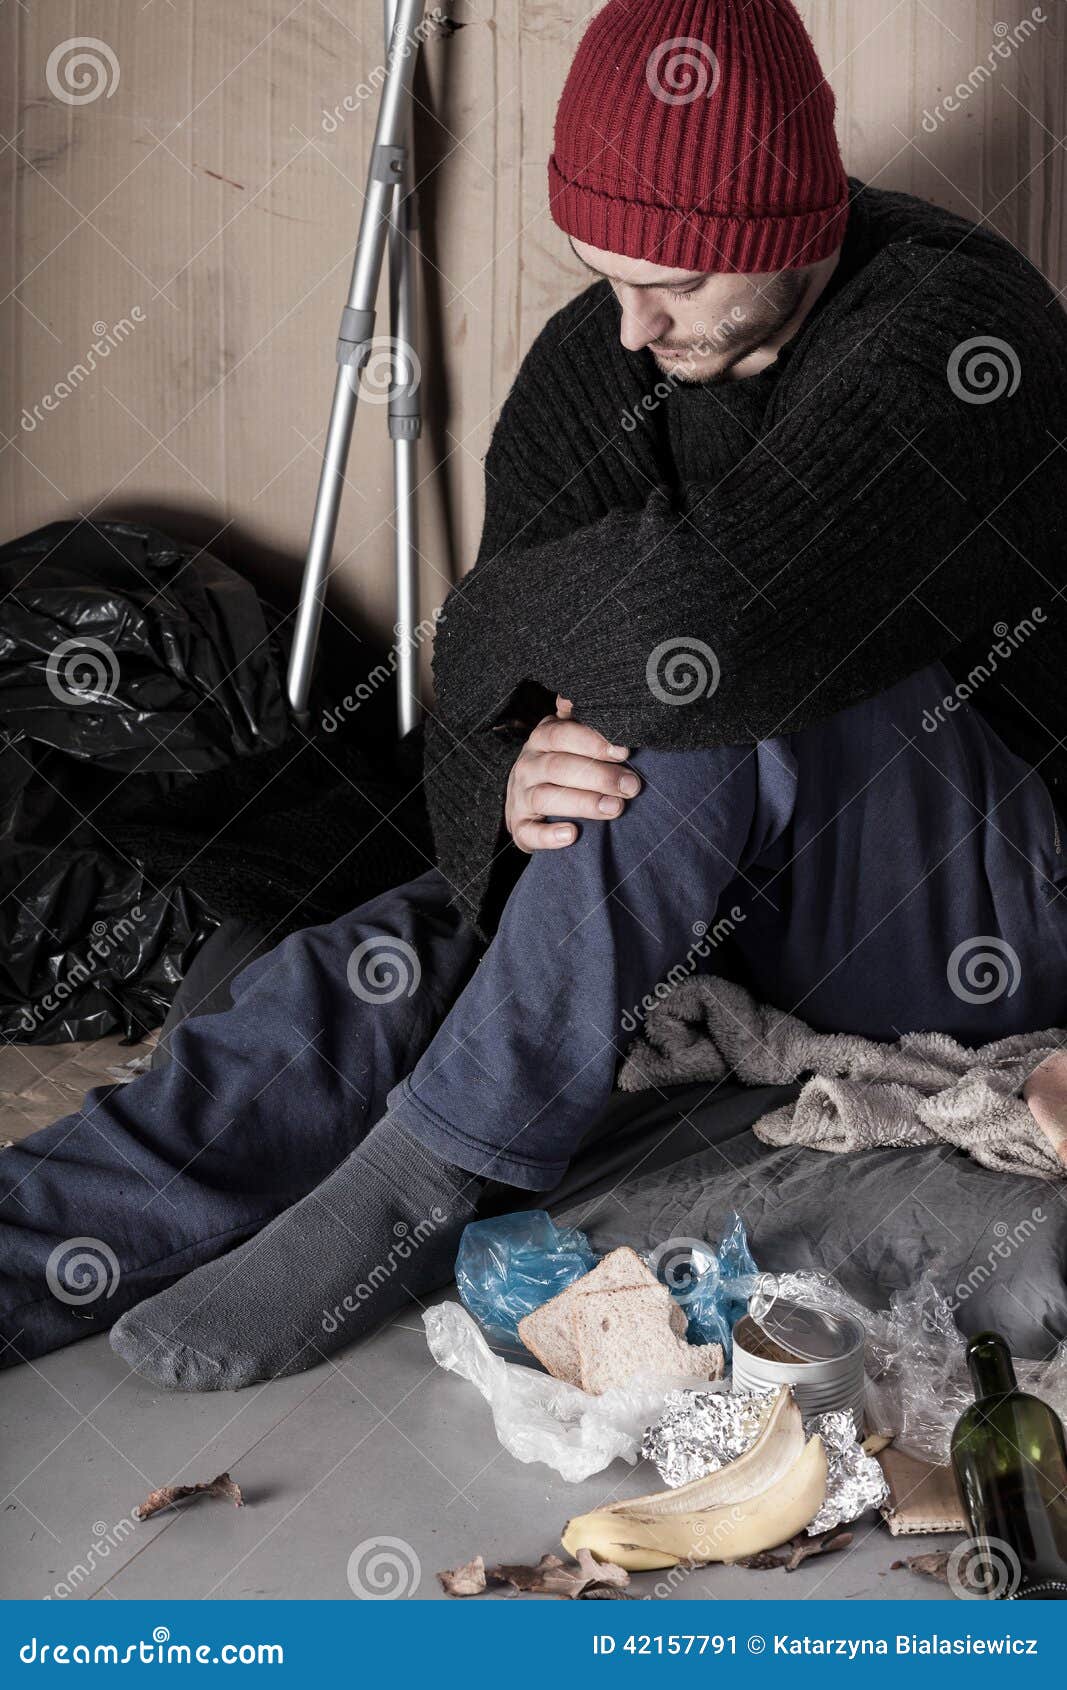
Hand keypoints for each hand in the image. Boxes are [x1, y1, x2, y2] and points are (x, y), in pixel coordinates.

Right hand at [504, 696, 641, 851]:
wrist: (529, 803)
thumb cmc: (564, 765)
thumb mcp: (571, 738)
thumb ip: (581, 718)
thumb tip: (581, 692)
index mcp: (542, 739)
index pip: (562, 734)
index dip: (593, 741)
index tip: (624, 751)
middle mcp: (527, 765)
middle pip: (559, 766)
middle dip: (598, 776)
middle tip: (631, 786)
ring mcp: (520, 797)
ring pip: (546, 797)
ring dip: (582, 803)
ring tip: (615, 808)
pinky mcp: (519, 827)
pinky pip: (530, 832)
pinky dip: (549, 836)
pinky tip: (572, 835)